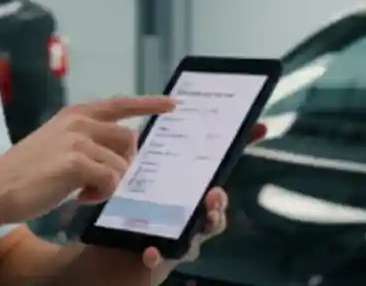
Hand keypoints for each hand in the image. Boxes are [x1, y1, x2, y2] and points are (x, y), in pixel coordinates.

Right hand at [0, 95, 176, 224]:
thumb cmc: (27, 173)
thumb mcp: (59, 145)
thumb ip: (87, 142)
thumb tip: (120, 155)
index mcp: (75, 114)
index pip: (120, 104)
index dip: (148, 104)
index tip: (172, 104)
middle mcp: (78, 121)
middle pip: (129, 139)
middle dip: (126, 164)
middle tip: (105, 181)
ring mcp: (77, 139)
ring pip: (121, 164)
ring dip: (109, 184)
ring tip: (85, 191)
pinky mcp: (75, 162)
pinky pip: (110, 180)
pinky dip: (100, 194)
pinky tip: (81, 196)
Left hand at [71, 121, 268, 284]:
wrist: (105, 249)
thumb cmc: (128, 209)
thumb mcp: (138, 173)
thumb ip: (151, 149)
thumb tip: (166, 105)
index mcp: (186, 193)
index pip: (216, 172)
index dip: (241, 149)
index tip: (260, 127)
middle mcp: (188, 219)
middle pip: (213, 211)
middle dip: (218, 203)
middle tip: (213, 194)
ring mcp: (176, 242)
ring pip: (195, 239)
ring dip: (199, 230)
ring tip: (198, 220)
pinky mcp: (156, 260)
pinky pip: (159, 260)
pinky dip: (157, 256)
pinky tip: (150, 252)